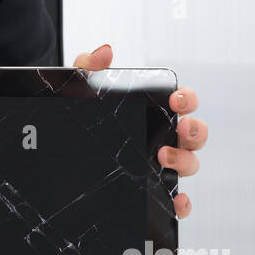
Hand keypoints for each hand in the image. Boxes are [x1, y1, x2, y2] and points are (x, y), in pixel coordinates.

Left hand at [73, 44, 207, 219]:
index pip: (184, 102)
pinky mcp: (152, 192)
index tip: (176, 100)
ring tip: (164, 157)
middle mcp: (164, 138)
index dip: (188, 99)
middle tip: (178, 128)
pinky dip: (182, 203)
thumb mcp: (81, 93)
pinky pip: (176, 200)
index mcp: (155, 111)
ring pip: (190, 165)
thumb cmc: (83, 118)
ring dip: (186, 161)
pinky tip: (176, 200)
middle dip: (193, 130)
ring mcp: (160, 166)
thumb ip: (89, 69)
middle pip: (194, 135)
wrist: (60, 151)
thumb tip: (104, 52)